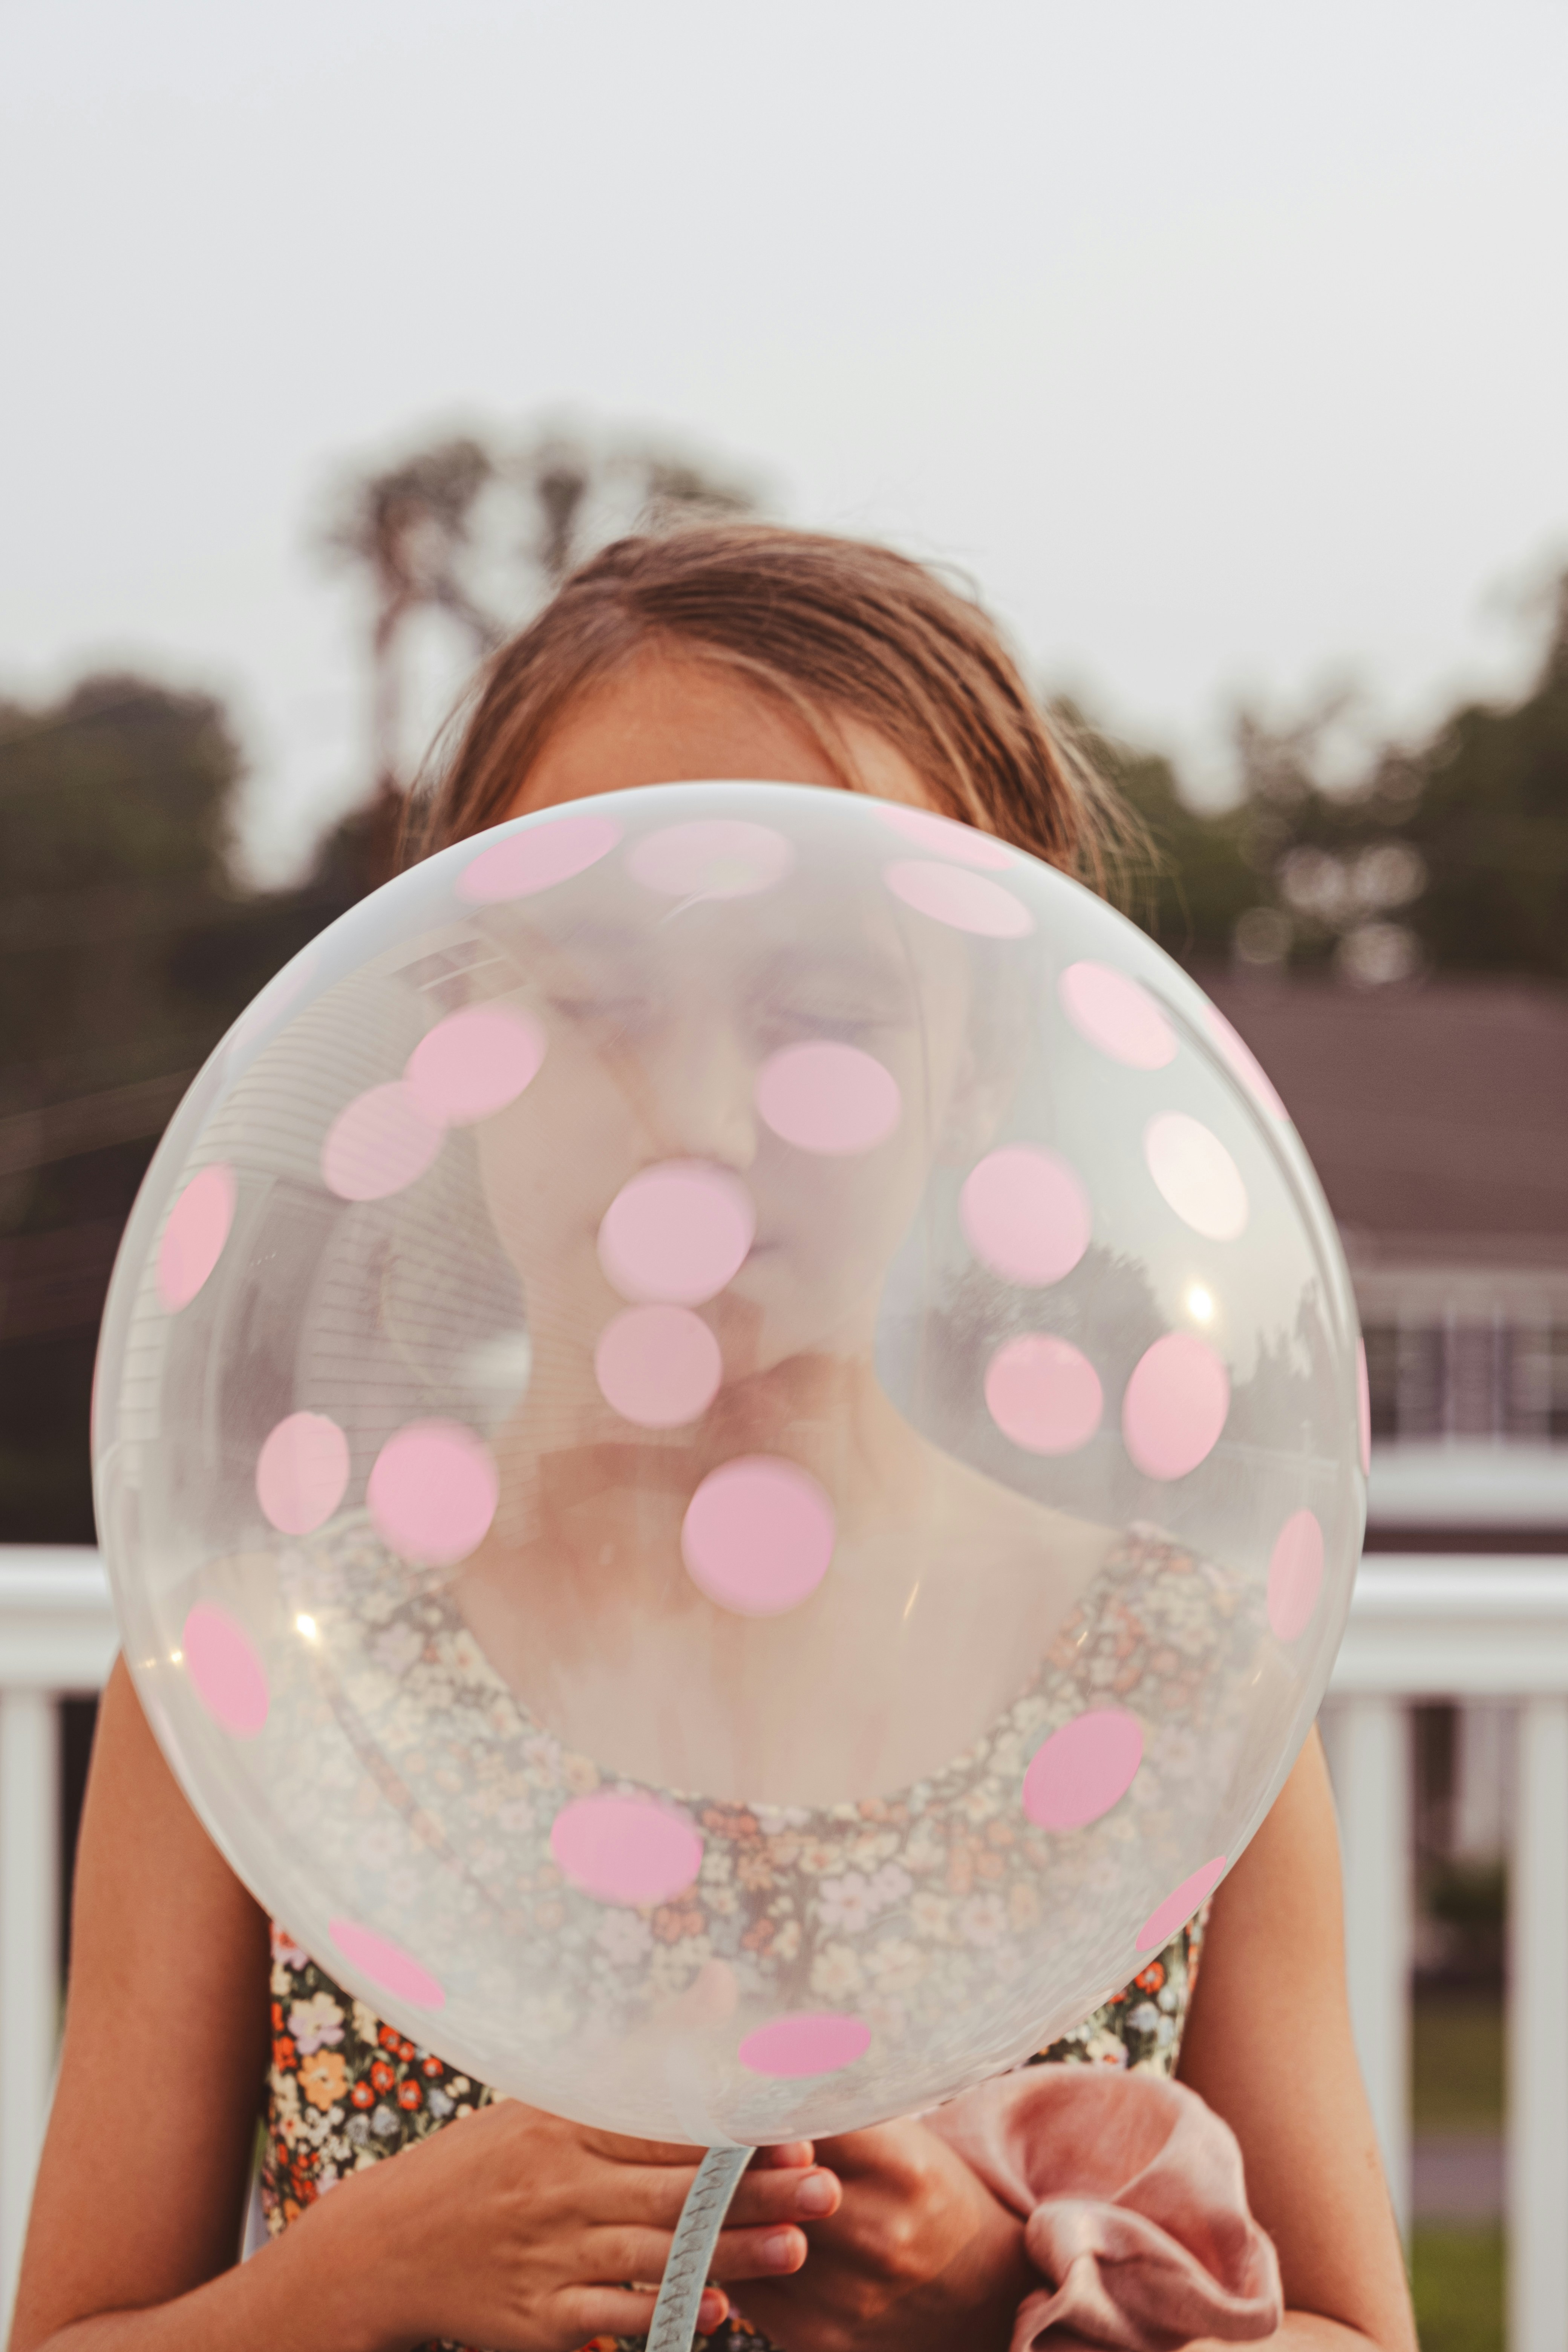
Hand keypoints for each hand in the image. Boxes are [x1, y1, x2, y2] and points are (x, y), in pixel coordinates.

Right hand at [287, 2100, 840, 2351]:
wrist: (385, 2247)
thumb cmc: (486, 2163)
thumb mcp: (551, 2095)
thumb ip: (646, 2048)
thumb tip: (720, 1979)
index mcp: (564, 2126)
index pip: (659, 2122)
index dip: (728, 2126)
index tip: (793, 2122)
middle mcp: (560, 2188)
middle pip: (671, 2191)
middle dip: (752, 2192)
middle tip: (824, 2187)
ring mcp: (550, 2257)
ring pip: (654, 2257)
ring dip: (729, 2254)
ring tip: (796, 2247)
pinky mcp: (540, 2320)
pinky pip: (613, 2320)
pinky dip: (666, 2316)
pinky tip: (716, 2311)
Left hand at [732, 2117, 1032, 2351]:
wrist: (981, 2296)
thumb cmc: (931, 2197)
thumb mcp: (904, 2138)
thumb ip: (842, 2110)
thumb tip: (770, 2062)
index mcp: (903, 2170)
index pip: (802, 2125)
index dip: (761, 2108)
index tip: (738, 2094)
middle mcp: (878, 2236)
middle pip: (769, 2183)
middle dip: (734, 2157)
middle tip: (714, 2133)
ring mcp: (848, 2297)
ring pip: (747, 2238)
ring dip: (724, 2207)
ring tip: (714, 2179)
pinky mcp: (819, 2340)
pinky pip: (747, 2290)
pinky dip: (734, 2257)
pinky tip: (736, 2231)